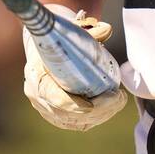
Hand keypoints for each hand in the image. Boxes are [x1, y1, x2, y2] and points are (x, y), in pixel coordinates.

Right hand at [23, 3, 127, 130]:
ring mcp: (44, 106)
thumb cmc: (59, 36)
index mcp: (36, 72)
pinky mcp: (54, 114)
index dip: (70, 105)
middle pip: (66, 113)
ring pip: (73, 121)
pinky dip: (93, 119)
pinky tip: (110, 110)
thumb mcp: (70, 30)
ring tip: (119, 101)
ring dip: (99, 115)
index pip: (51, 96)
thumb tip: (107, 29)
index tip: (91, 105)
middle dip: (96, 110)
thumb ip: (88, 30)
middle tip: (118, 98)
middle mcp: (36, 93)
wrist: (45, 45)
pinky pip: (74, 123)